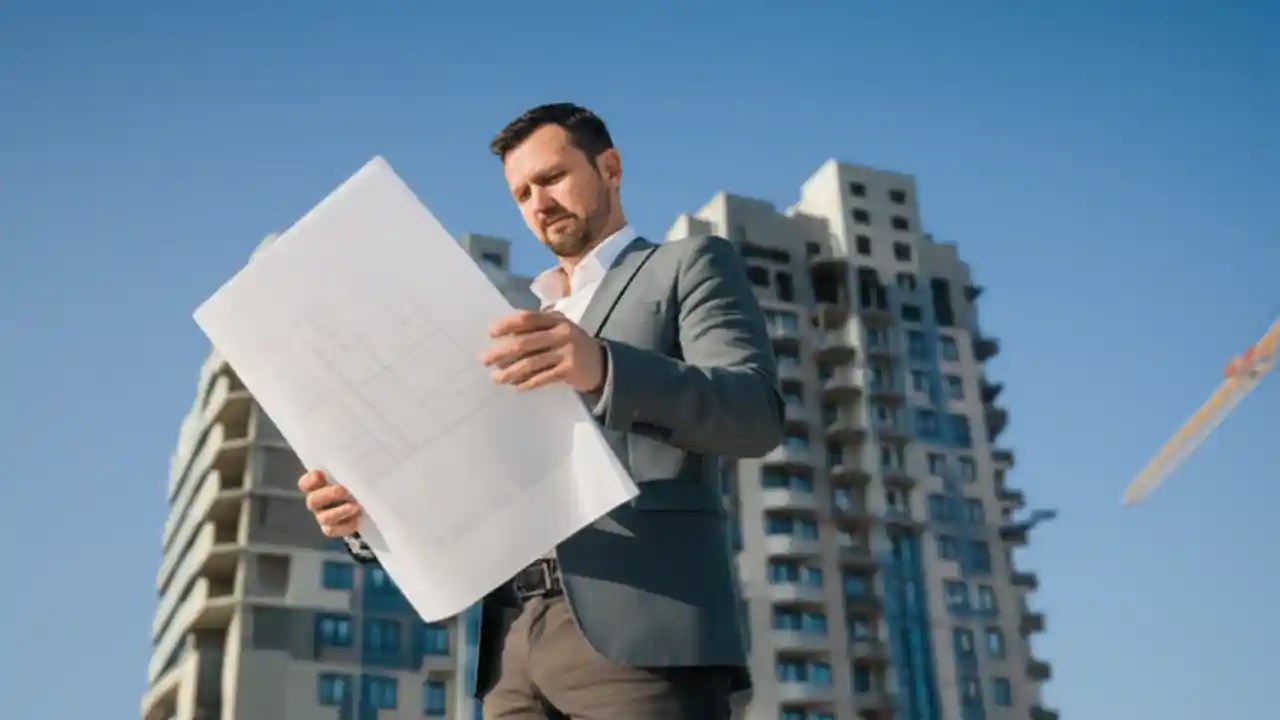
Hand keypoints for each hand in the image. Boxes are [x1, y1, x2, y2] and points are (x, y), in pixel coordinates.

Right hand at [298, 469, 363, 536]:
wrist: (367, 502)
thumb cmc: (359, 480)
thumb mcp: (355, 471)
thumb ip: (353, 465)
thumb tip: (365, 451)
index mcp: (319, 484)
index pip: (306, 483)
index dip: (310, 480)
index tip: (319, 474)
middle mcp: (317, 500)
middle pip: (313, 500)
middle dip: (328, 495)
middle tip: (344, 490)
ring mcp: (323, 516)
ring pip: (323, 517)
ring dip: (339, 512)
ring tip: (356, 506)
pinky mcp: (333, 528)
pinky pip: (333, 530)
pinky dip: (345, 526)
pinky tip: (357, 519)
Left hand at [480, 310, 604, 392]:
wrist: (601, 363)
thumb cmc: (570, 345)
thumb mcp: (557, 331)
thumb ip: (536, 331)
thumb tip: (502, 342)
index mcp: (555, 319)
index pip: (527, 318)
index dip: (507, 324)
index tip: (491, 333)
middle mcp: (561, 332)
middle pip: (525, 342)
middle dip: (501, 352)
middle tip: (485, 360)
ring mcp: (566, 351)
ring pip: (531, 362)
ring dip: (510, 372)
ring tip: (496, 378)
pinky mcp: (569, 370)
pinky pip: (542, 377)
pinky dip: (527, 383)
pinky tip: (516, 387)